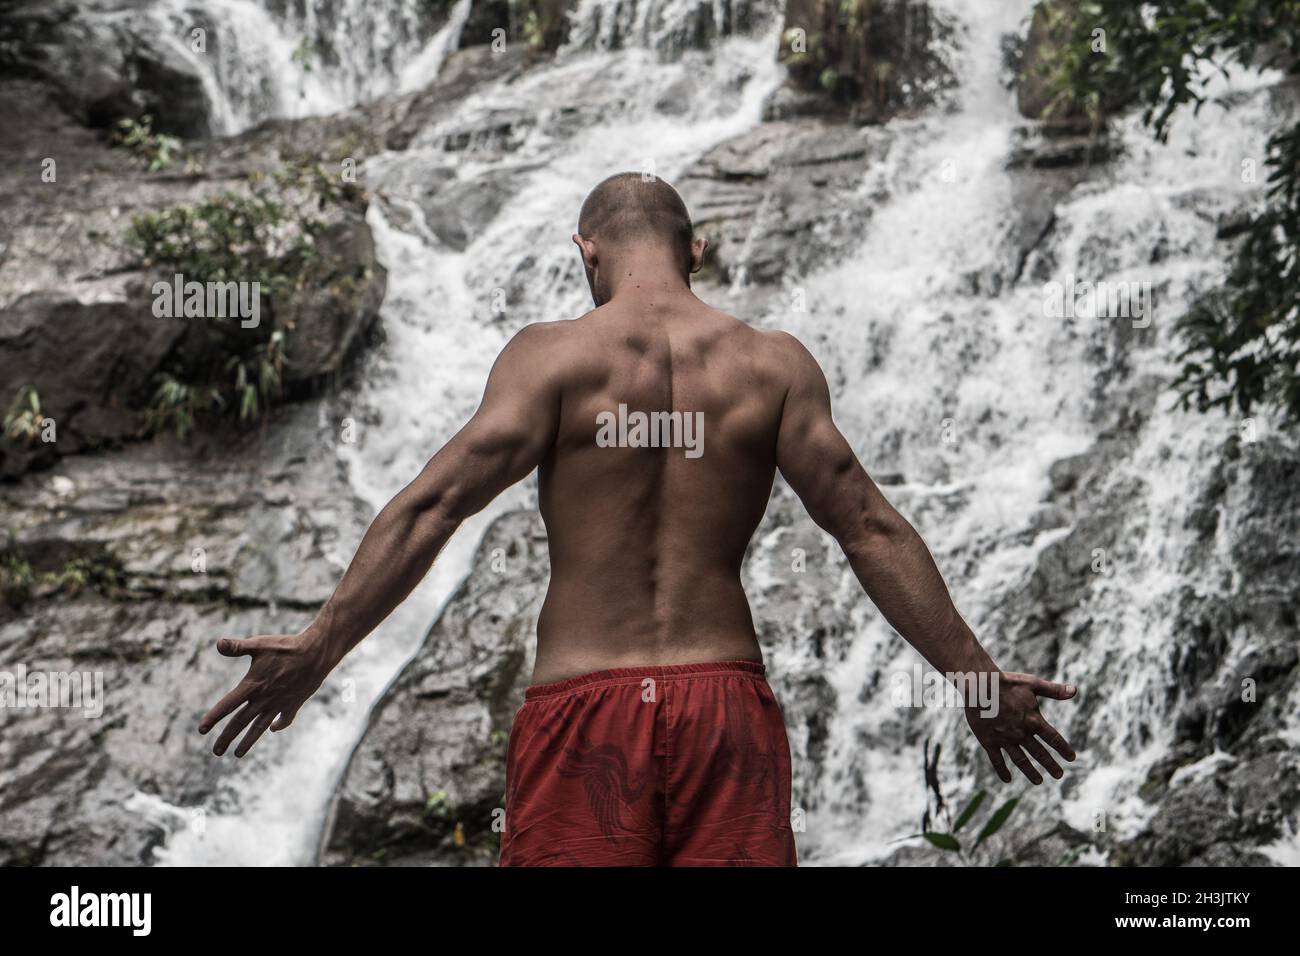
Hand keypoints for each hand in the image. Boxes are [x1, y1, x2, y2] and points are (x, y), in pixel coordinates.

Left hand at [198, 634, 332, 756]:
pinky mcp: (294, 703)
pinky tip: (273, 729)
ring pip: (260, 727)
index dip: (213, 717)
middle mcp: (265, 698)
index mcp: (253, 685)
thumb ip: (237, 646)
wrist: (317, 654)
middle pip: (241, 722)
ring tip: (238, 754)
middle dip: (227, 737)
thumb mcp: (260, 644)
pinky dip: (278, 726)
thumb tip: (218, 644)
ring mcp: (280, 703)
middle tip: (216, 751)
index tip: (201, 729)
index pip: (228, 704)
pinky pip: (284, 719)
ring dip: (248, 741)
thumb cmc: (286, 647)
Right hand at [965, 672, 1076, 784]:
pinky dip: (1002, 771)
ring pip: (1021, 761)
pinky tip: (1007, 780)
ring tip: (1039, 781)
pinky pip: (997, 760)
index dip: (1064, 749)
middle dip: (1051, 765)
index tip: (1071, 758)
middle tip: (1059, 775)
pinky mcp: (989, 741)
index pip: (1054, 739)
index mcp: (1033, 720)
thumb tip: (1075, 690)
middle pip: (1040, 753)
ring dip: (1031, 772)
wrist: (980, 686)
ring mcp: (1005, 739)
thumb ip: (1054, 690)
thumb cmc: (1007, 682)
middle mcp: (1022, 734)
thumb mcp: (1033, 684)